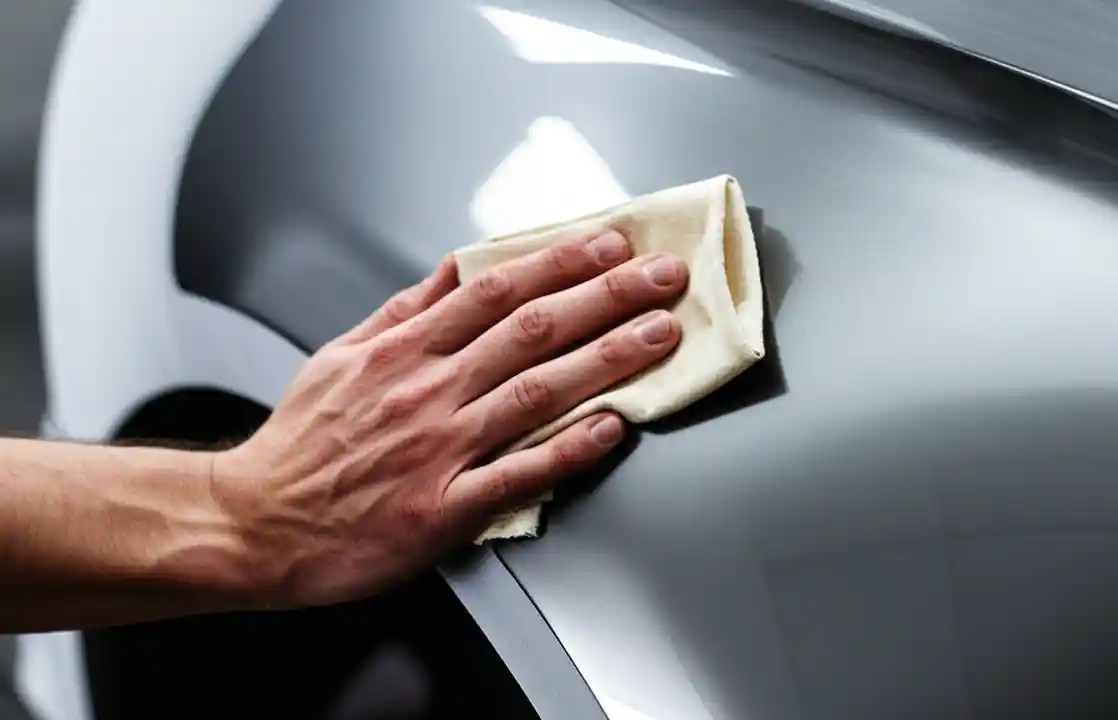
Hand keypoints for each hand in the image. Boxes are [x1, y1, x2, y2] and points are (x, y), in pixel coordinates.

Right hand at [213, 230, 686, 607]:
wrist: (254, 522)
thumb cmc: (302, 443)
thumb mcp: (341, 355)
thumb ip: (406, 310)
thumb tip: (458, 269)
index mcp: (402, 351)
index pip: (496, 289)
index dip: (561, 262)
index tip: (610, 244)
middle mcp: (425, 392)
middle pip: (530, 329)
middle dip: (606, 296)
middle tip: (661, 277)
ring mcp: (437, 449)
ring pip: (535, 391)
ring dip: (605, 358)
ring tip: (659, 336)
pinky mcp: (442, 508)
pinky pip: (518, 473)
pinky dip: (568, 449)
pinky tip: (611, 428)